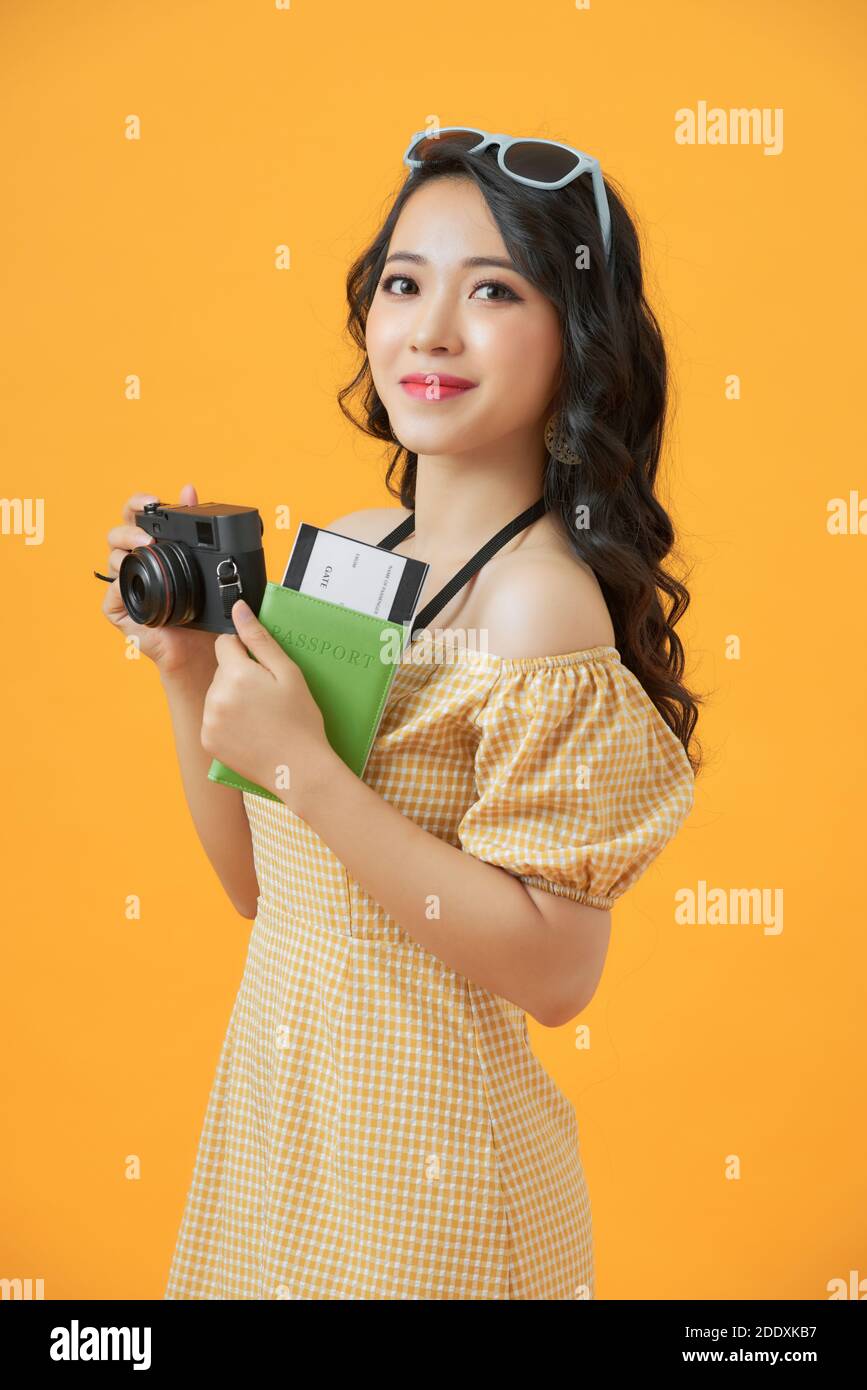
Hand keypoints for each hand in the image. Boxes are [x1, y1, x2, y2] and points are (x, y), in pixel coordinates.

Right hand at [100, 483, 217, 676]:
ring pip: (112, 558)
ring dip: (125, 553)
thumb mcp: (205, 563)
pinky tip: (132, 584)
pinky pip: (110, 595)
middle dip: (129, 529)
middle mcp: (135, 562)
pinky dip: (119, 587)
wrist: (204, 646)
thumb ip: (197, 527)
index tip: (152, 500)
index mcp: (153, 546)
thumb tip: (190, 490)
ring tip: (144, 555)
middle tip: (146, 537)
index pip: (136, 516)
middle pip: (117, 533)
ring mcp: (125, 585)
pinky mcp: (120, 610)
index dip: (138, 504)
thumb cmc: (203, 607)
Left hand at [201, 598, 335, 814]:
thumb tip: (238, 608)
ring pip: (215, 694)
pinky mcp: (207, 740)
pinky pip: (212, 718)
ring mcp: (208, 719)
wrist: (298, 768)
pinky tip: (250, 731)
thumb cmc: (300, 720)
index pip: (224, 643)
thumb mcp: (288, 673)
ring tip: (260, 716)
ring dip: (231, 698)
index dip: (245, 652)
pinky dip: (226, 721)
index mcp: (235, 673)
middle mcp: (215, 695)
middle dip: (238, 676)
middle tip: (267, 697)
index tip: (262, 670)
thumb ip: (259, 638)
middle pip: (220, 670)